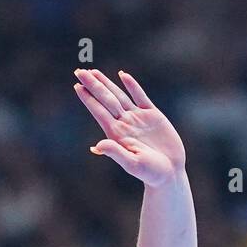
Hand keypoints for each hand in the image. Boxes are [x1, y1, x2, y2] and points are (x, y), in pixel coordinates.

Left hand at [73, 68, 185, 186]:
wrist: (170, 173)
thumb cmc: (150, 173)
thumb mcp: (132, 164)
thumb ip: (115, 153)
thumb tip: (96, 146)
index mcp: (117, 134)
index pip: (99, 112)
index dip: (88, 99)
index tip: (77, 85)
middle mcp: (125, 124)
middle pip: (106, 100)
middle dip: (94, 86)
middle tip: (80, 72)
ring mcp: (138, 118)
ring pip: (119, 96)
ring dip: (107, 84)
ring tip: (94, 72)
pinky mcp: (152, 116)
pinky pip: (140, 97)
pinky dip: (132, 86)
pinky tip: (123, 76)